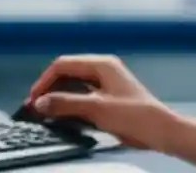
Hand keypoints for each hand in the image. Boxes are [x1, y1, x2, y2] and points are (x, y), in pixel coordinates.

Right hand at [26, 54, 181, 151]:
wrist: (161, 131)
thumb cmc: (137, 116)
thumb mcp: (96, 109)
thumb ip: (66, 104)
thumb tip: (41, 102)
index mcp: (101, 64)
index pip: (63, 65)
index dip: (45, 81)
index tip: (34, 97)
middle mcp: (103, 69)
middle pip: (67, 73)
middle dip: (50, 88)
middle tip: (37, 105)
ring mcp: (106, 83)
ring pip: (74, 85)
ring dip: (59, 97)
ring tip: (46, 111)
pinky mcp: (108, 97)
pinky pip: (83, 96)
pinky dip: (70, 104)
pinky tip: (64, 115)